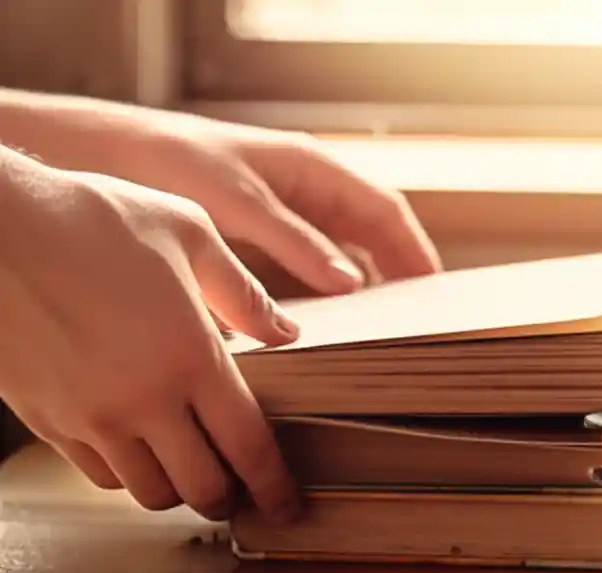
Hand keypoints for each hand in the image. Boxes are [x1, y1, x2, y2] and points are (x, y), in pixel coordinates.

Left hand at [0, 90, 441, 294]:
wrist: (108, 155)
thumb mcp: (236, 205)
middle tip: (422, 324)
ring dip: (369, 288)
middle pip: (374, 235)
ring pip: (346, 254)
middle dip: (401, 275)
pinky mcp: (264, 237)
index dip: (416, 251)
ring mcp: (288, 213)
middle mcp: (308, 189)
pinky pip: (313, 267)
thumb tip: (353, 283)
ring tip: (387, 332)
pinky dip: (330, 294)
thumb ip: (294, 243)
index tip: (437, 292)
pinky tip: (332, 326)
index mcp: (313, 168)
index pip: (385, 211)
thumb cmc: (172, 164)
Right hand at [0, 150, 299, 522]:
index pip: (248, 446)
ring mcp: (90, 416)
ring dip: (179, 489)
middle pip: (203, 487)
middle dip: (230, 497)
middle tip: (244, 492)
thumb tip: (286, 334)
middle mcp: (143, 399)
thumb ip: (243, 292)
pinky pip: (100, 474)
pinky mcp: (46, 420)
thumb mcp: (187, 232)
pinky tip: (140, 448)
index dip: (276, 486)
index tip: (290, 509)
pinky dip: (130, 474)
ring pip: (149, 491)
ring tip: (192, 467)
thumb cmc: (90, 217)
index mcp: (191, 356)